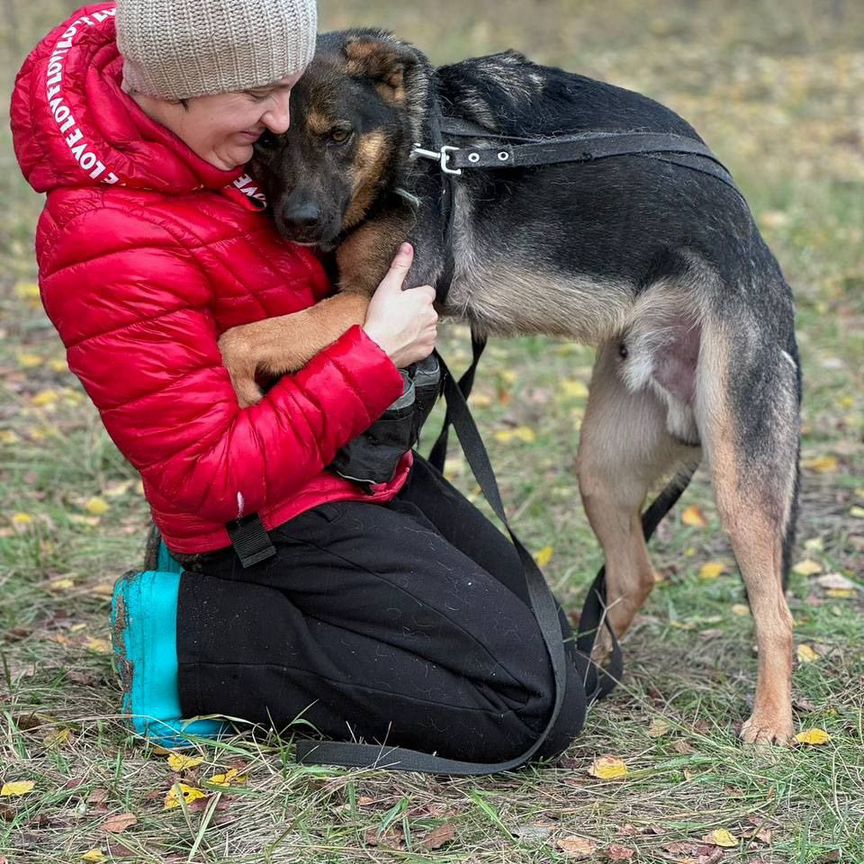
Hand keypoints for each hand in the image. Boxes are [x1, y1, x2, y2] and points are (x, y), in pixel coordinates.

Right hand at [362, 243, 437, 367]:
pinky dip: (416, 341)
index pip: (427, 291)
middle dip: (416, 311)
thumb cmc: (380, 317)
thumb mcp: (388, 287)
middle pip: (427, 309)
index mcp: (425, 298)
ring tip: (399, 328)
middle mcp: (432, 316)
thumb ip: (400, 266)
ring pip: (427, 326)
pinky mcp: (427, 349)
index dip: (414, 295)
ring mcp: (431, 333)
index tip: (403, 300)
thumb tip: (407, 247)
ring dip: (417, 326)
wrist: (377, 348)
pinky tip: (403, 340)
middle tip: (397, 315)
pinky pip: (424, 342)